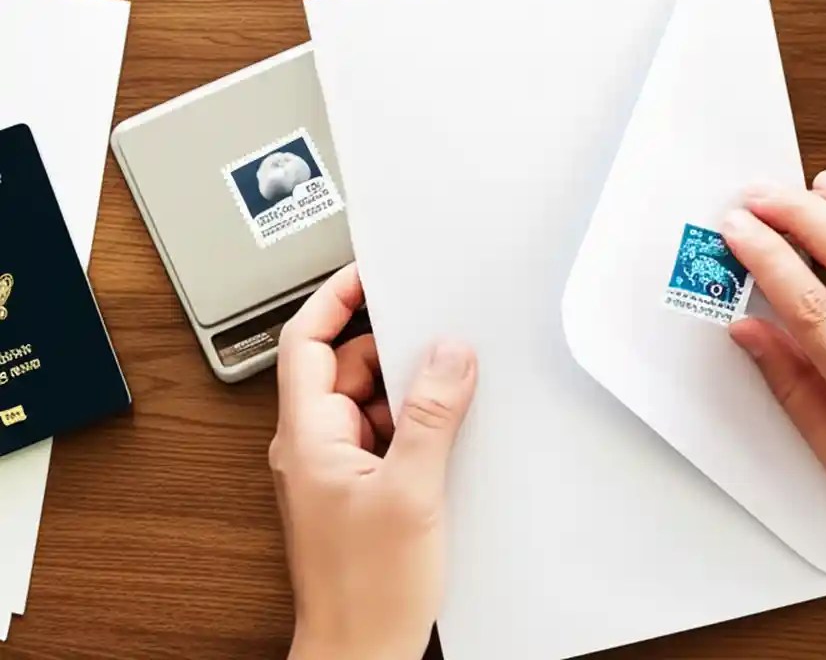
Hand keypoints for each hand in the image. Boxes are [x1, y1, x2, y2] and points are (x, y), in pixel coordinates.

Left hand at [270, 264, 477, 659]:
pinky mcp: (361, 489)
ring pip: (372, 402)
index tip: (369, 272)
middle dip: (394, 353)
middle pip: (347, 367)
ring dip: (411, 396)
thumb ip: (432, 415)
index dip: (335, 299)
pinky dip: (416, 428)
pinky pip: (386, 435)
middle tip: (441, 347)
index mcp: (307, 437)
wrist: (362, 653)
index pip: (307, 342)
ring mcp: (337, 469)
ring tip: (450, 407)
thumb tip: (448, 353)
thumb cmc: (367, 592)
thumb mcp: (412, 491)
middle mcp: (315, 446)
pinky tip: (447, 442)